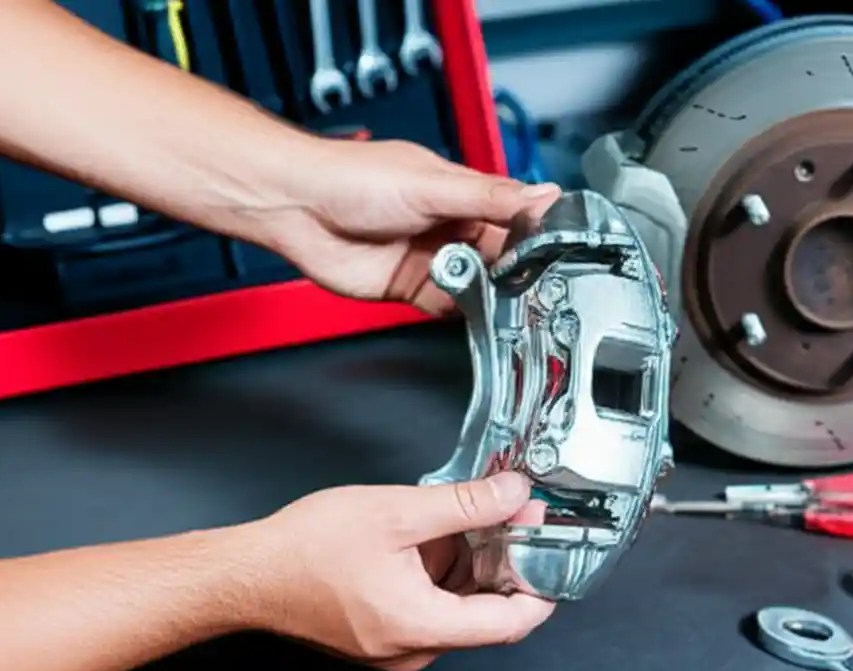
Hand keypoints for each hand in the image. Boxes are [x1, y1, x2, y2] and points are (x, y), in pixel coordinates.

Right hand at [236, 472, 552, 670]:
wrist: (246, 573)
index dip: (541, 582)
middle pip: (487, 613)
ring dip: (473, 563)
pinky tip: (438, 533)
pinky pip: (431, 607)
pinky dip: (443, 572)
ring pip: (458, 608)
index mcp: (421, 626)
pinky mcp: (383, 634)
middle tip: (514, 513)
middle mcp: (413, 649)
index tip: (550, 544)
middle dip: (506, 561)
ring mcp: (397, 647)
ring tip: (473, 514)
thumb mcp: (396, 512)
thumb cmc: (303, 550)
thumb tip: (514, 496)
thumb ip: (465, 504)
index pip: (512, 623)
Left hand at [257, 138, 560, 314]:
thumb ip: (491, 197)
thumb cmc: (351, 178)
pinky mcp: (410, 287)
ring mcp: (430, 258)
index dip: (534, 235)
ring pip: (476, 284)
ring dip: (488, 292)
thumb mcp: (433, 185)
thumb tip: (544, 195)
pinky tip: (468, 308)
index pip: (513, 216)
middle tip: (529, 282)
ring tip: (497, 295)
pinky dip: (460, 310)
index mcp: (461, 193)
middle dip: (514, 270)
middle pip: (499, 256)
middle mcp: (449, 226)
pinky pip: (447, 305)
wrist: (297, 208)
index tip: (554, 253)